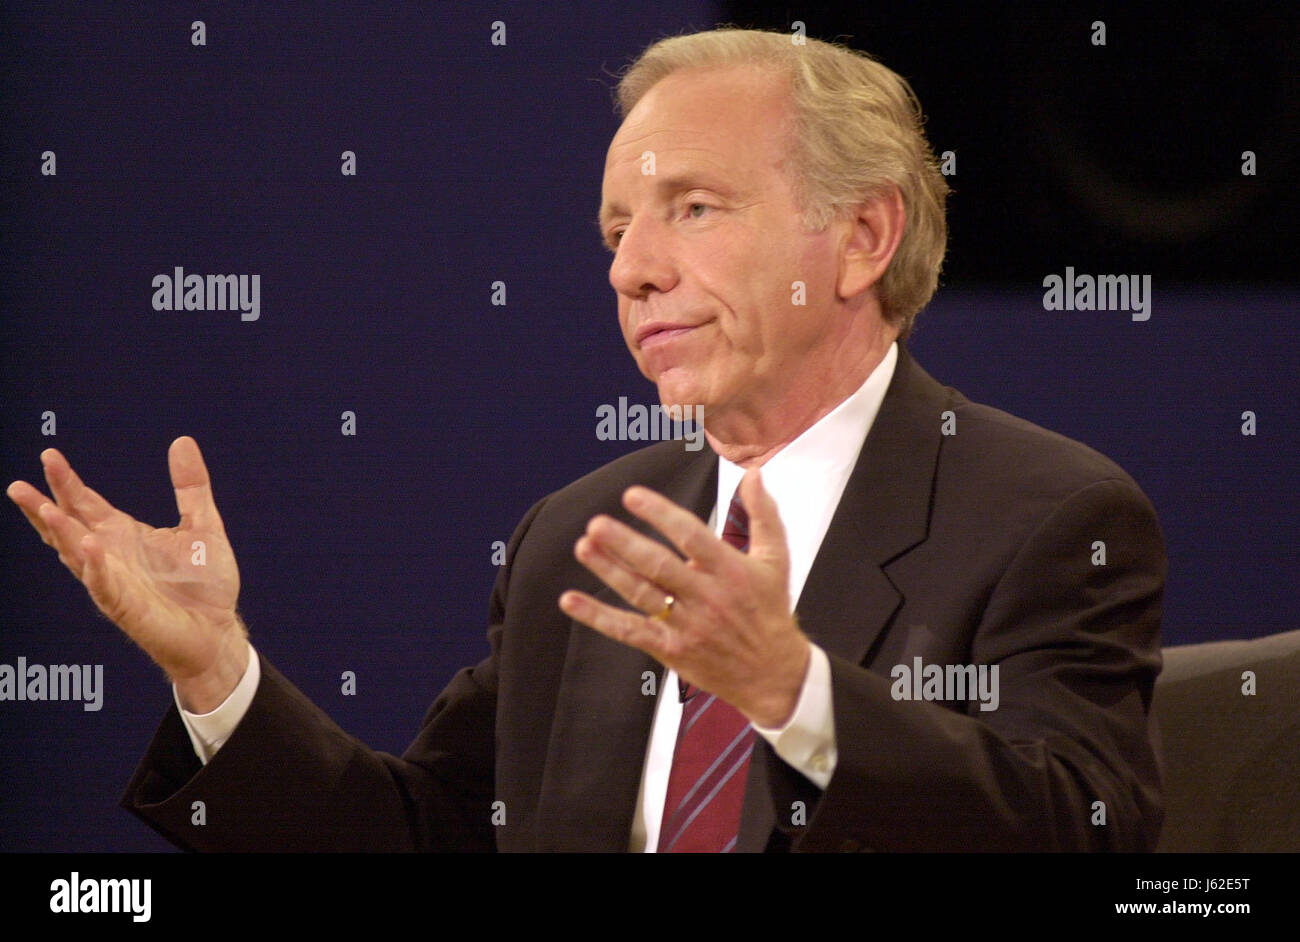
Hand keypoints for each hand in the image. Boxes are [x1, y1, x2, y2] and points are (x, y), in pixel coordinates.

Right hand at [7, 436, 248, 711]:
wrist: (218, 631)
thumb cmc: (205, 584)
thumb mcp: (203, 525)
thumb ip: (191, 486)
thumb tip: (182, 440)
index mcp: (124, 534)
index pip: (86, 503)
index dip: (67, 482)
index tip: (49, 456)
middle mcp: (110, 555)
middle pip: (68, 526)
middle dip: (45, 505)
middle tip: (20, 484)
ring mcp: (113, 581)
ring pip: (76, 555)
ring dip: (60, 532)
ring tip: (45, 509)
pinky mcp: (125, 607)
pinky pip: (104, 585)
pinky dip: (94, 566)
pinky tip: (87, 545)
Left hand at [559, 468, 809, 726]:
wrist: (773, 675)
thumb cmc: (770, 611)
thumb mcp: (776, 560)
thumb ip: (764, 515)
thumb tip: (755, 475)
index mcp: (730, 571)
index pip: (691, 536)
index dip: (660, 514)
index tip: (632, 496)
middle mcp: (707, 597)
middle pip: (659, 566)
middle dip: (625, 544)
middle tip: (596, 524)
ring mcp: (687, 625)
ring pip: (641, 594)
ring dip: (609, 571)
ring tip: (583, 547)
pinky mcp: (671, 649)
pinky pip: (629, 631)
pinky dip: (598, 617)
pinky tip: (571, 600)